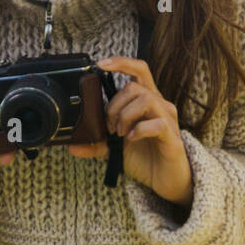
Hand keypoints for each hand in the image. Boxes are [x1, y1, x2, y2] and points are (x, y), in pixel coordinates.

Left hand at [67, 57, 192, 209]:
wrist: (165, 181)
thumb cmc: (145, 158)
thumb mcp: (114, 149)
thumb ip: (96, 143)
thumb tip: (72, 146)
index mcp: (147, 100)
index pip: (139, 70)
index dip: (122, 63)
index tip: (100, 65)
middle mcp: (160, 104)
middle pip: (134, 87)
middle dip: (115, 105)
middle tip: (110, 126)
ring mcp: (168, 119)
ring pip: (146, 99)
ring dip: (126, 115)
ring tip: (120, 133)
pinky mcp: (173, 136)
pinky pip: (157, 123)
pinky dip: (139, 130)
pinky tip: (131, 139)